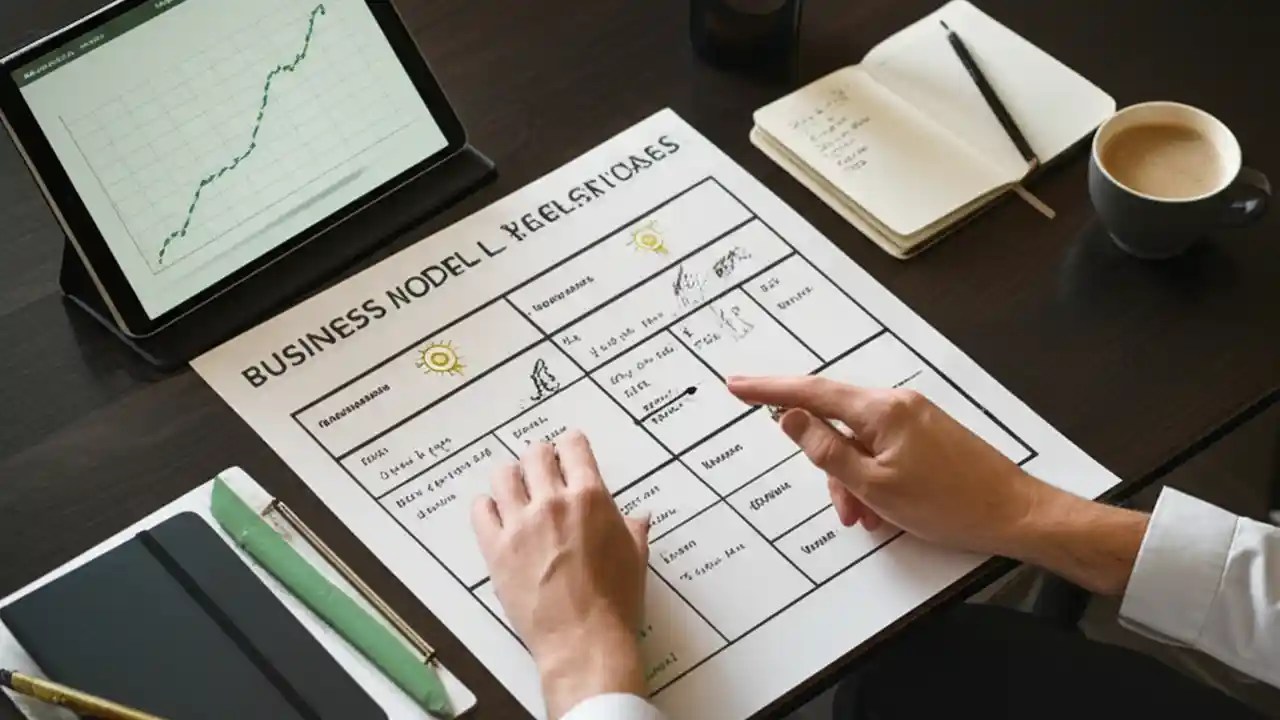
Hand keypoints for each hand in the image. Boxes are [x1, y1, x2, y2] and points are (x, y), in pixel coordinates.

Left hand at [472, 431, 649, 718]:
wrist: (584, 642)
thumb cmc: (616, 603)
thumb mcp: (635, 559)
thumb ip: (632, 530)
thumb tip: (638, 518)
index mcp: (590, 498)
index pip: (574, 446)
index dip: (571, 446)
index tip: (569, 454)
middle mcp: (552, 502)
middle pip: (535, 454)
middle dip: (541, 459)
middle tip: (543, 472)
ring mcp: (519, 524)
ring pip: (502, 475)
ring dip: (512, 478)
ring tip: (517, 492)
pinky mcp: (495, 549)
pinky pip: (480, 510)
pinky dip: (488, 507)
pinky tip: (498, 516)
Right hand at [728, 376, 1146, 593]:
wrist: (1014, 514)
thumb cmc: (951, 504)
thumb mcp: (874, 486)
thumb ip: (826, 450)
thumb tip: (790, 417)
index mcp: (881, 410)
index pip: (810, 392)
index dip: (768, 391)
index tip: (737, 386)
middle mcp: (897, 403)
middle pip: (835, 424)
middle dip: (829, 467)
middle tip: (842, 507)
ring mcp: (913, 417)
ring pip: (858, 442)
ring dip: (852, 480)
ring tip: (869, 517)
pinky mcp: (925, 433)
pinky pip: (881, 449)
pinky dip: (873, 477)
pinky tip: (884, 509)